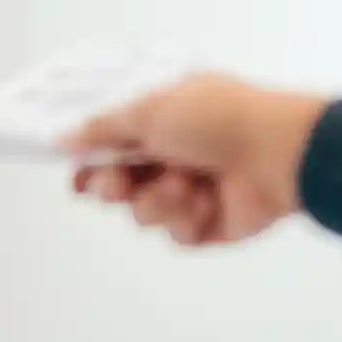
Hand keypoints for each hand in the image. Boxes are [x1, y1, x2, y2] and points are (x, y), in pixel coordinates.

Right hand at [64, 73, 326, 244]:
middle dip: (115, 184)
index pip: (114, 140)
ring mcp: (192, 189)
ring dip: (157, 198)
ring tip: (183, 183)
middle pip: (121, 181)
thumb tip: (63, 137)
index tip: (77, 169)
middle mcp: (176, 152)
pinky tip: (205, 200)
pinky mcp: (208, 224)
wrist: (278, 154)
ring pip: (144, 210)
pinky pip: (175, 232)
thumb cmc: (217, 118)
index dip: (92, 157)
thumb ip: (102, 128)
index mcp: (165, 116)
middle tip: (119, 184)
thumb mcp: (149, 109)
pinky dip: (185, 216)